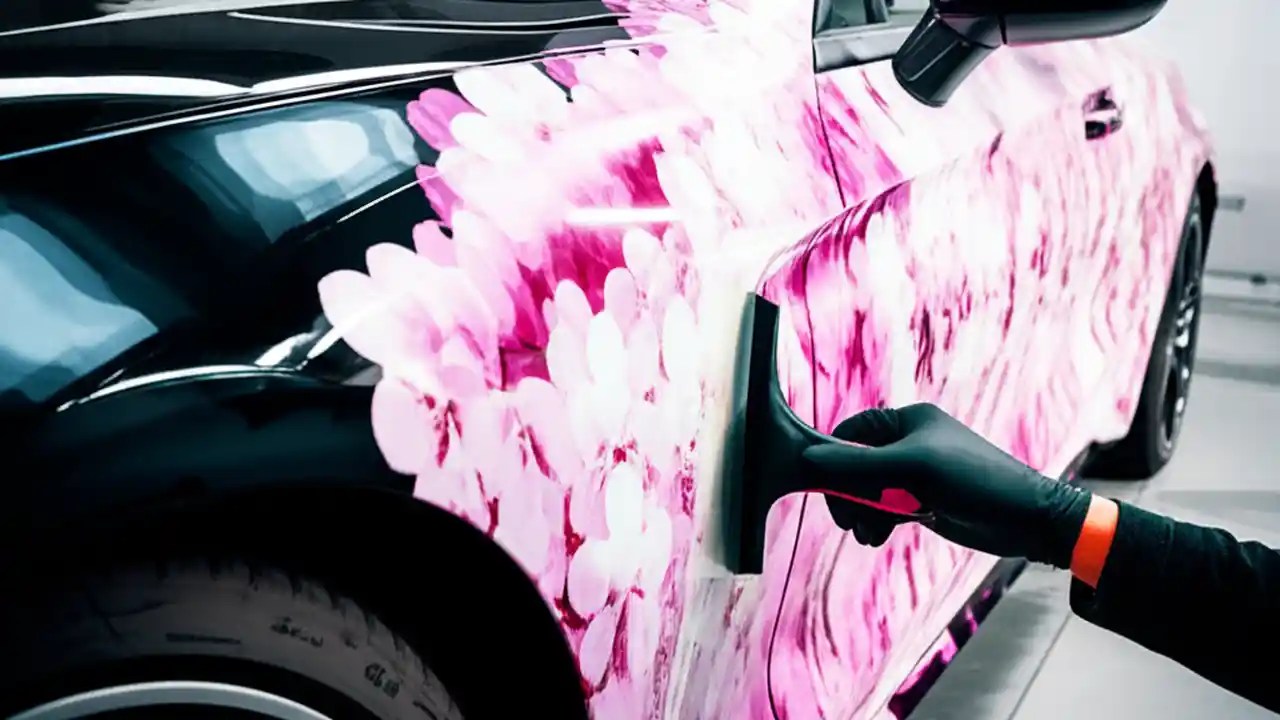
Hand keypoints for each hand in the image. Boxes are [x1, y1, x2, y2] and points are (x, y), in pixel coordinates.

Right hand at [801, 403, 1092, 567]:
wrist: (1026, 519)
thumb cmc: (975, 481)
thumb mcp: (912, 469)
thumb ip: (858, 464)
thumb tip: (808, 458)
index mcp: (907, 422)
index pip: (851, 432)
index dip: (830, 457)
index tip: (818, 484)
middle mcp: (908, 444)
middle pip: (854, 465)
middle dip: (846, 493)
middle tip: (846, 520)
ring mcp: (914, 475)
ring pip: (866, 492)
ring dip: (860, 513)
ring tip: (864, 534)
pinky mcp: (921, 502)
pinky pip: (883, 509)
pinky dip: (875, 524)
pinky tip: (875, 538)